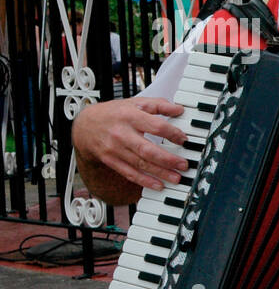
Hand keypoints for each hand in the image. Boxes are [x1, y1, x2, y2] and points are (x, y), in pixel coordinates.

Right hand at [71, 97, 188, 191]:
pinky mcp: (110, 160)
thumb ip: (158, 105)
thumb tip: (179, 109)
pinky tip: (158, 185)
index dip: (172, 133)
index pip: (155, 126)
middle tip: (183, 165)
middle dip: (167, 159)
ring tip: (175, 178)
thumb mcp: (135, 103)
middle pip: (147, 149)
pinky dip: (144, 181)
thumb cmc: (113, 113)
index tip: (184, 140)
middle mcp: (121, 133)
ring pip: (139, 163)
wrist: (85, 125)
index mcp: (130, 116)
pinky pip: (129, 173)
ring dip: (159, 173)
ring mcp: (115, 149)